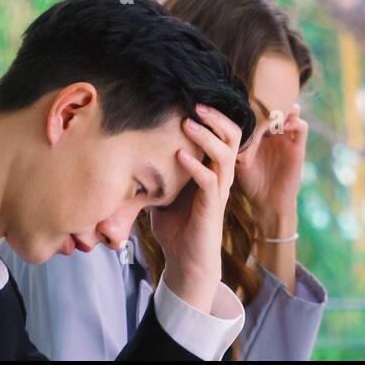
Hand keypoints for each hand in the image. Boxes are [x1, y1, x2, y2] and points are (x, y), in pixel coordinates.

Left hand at [150, 104, 241, 312]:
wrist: (186, 263)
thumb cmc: (176, 229)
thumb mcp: (164, 193)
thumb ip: (158, 172)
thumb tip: (131, 151)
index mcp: (213, 170)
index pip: (224, 134)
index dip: (214, 116)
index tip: (193, 100)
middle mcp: (221, 177)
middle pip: (233, 137)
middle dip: (216, 118)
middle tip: (196, 104)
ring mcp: (219, 192)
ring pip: (225, 155)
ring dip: (206, 137)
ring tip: (188, 124)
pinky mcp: (211, 208)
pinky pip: (210, 181)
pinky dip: (196, 166)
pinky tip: (180, 156)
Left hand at [238, 103, 307, 223]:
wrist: (268, 202)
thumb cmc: (250, 182)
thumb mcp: (237, 159)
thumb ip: (232, 142)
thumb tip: (217, 124)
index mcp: (259, 132)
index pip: (257, 108)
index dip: (249, 102)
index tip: (237, 99)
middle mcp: (274, 131)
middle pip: (274, 105)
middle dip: (264, 100)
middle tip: (253, 97)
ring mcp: (287, 137)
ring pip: (290, 111)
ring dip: (282, 107)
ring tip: (268, 110)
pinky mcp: (299, 146)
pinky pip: (301, 127)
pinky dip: (294, 121)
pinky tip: (282, 125)